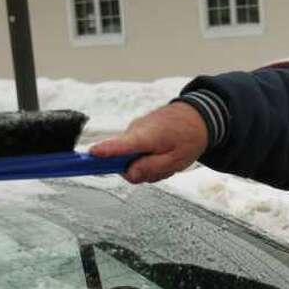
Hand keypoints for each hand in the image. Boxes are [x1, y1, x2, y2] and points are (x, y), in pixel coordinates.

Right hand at [89, 102, 208, 183]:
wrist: (198, 115)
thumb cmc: (189, 136)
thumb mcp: (175, 160)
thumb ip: (151, 168)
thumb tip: (129, 174)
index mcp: (144, 137)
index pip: (119, 145)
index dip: (104, 152)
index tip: (91, 155)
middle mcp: (135, 131)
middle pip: (123, 161)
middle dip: (140, 170)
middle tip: (162, 168)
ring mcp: (134, 130)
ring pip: (130, 158)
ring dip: (147, 165)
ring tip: (166, 159)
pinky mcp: (137, 131)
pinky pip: (136, 151)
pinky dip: (148, 157)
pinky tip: (162, 153)